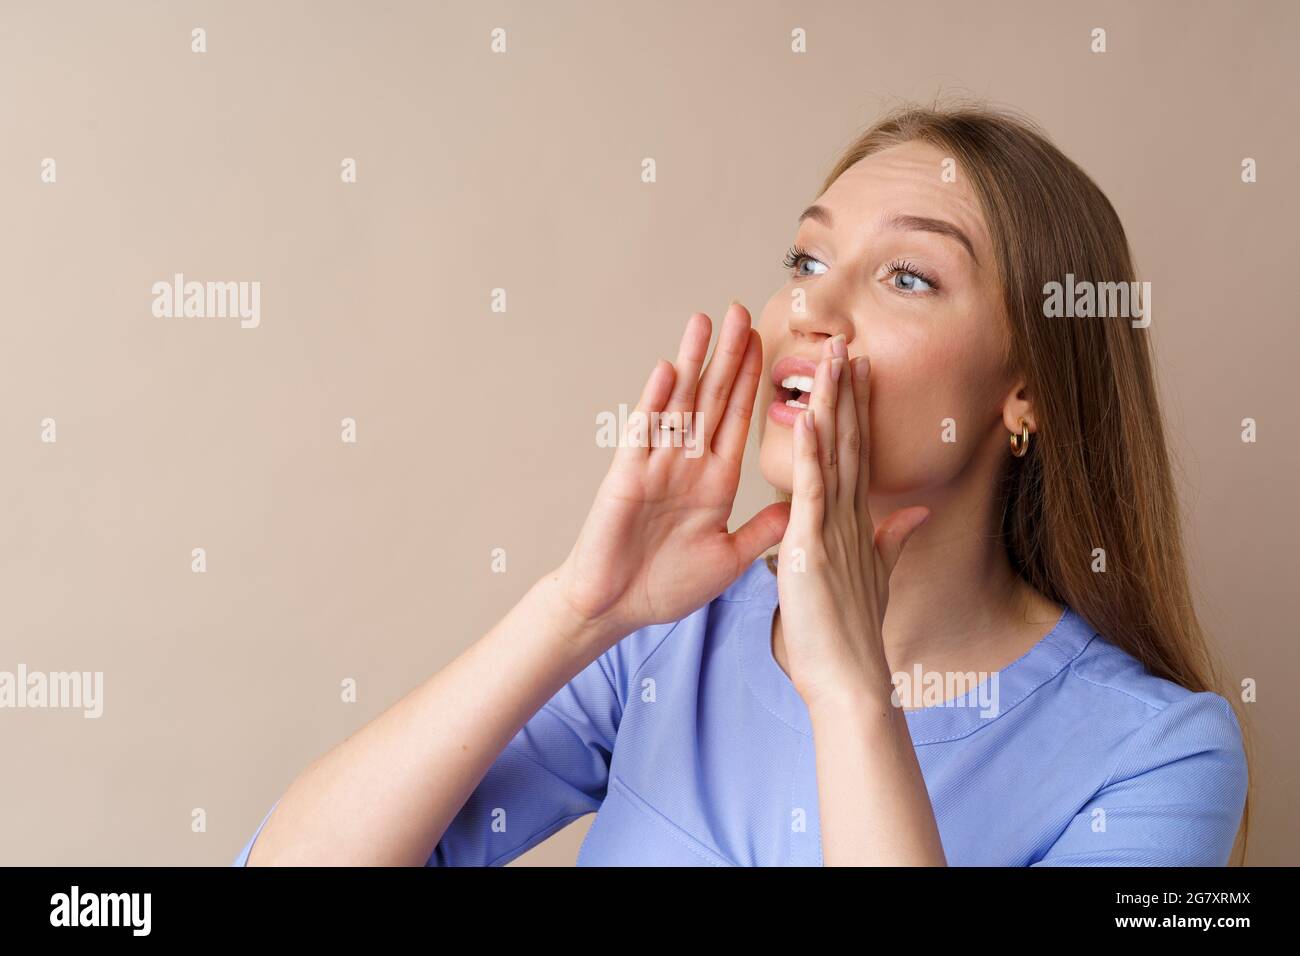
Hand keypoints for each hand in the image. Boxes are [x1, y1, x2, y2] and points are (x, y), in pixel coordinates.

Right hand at [554, 303, 790, 650]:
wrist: (616, 610)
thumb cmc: (665, 586)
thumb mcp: (729, 557)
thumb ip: (763, 530)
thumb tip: (803, 504)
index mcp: (714, 481)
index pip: (737, 419)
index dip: (752, 382)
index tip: (770, 345)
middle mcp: (686, 464)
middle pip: (711, 399)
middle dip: (727, 356)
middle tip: (743, 311)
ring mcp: (655, 466)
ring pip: (678, 404)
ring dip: (692, 363)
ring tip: (704, 322)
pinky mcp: (627, 477)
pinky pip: (644, 433)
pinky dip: (656, 402)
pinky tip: (669, 370)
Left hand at [775, 334, 930, 709]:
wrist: (850, 680)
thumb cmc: (852, 636)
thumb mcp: (877, 578)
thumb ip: (893, 541)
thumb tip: (916, 514)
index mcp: (856, 523)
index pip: (855, 454)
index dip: (855, 410)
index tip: (855, 369)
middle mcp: (850, 518)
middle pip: (847, 443)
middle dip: (845, 392)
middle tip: (844, 342)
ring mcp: (834, 529)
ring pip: (832, 455)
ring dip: (830, 405)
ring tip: (829, 358)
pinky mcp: (813, 546)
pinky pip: (810, 490)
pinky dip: (808, 453)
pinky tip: (805, 415)